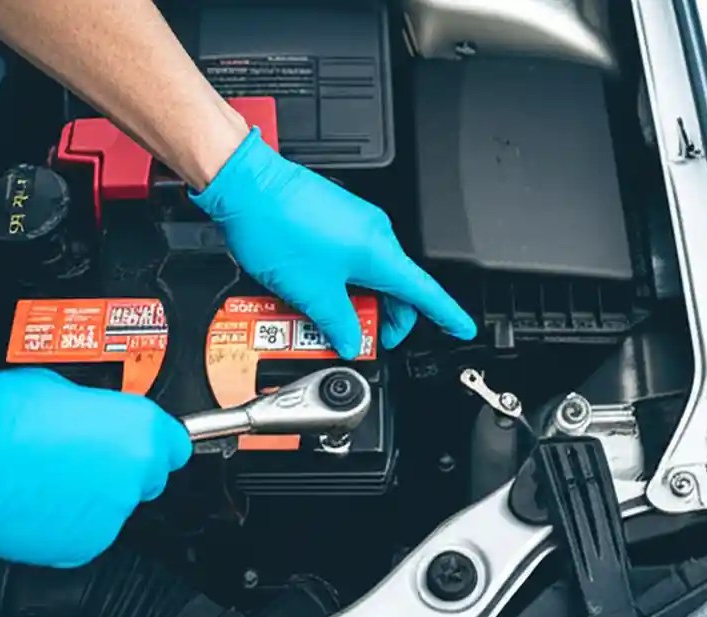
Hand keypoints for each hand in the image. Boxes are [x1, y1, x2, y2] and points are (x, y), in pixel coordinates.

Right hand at [0, 369, 191, 567]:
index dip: (152, 441)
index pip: (176, 443)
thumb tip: (98, 420)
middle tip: (79, 455)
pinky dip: (67, 522)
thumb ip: (98, 412)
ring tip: (47, 478)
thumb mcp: (63, 389)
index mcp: (140, 431)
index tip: (137, 440)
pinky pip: (84, 532)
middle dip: (121, 467)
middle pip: (146, 477)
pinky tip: (37, 501)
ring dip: (92, 496)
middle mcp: (133, 477)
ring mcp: (109, 517)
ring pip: (114, 507)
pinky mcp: (80, 547)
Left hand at [190, 128, 477, 358]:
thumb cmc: (276, 227)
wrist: (245, 185)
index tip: (461, 328)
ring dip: (358, 301)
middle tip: (362, 340)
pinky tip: (318, 294)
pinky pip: (352, 258)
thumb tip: (350, 341)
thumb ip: (337, 324)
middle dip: (384, 318)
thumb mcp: (310, 293)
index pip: (425, 293)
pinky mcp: (336, 219)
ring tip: (328, 319)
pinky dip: (344, 281)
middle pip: (397, 288)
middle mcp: (375, 234)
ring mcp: (356, 223)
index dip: (446, 315)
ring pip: (371, 274)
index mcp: (380, 253)